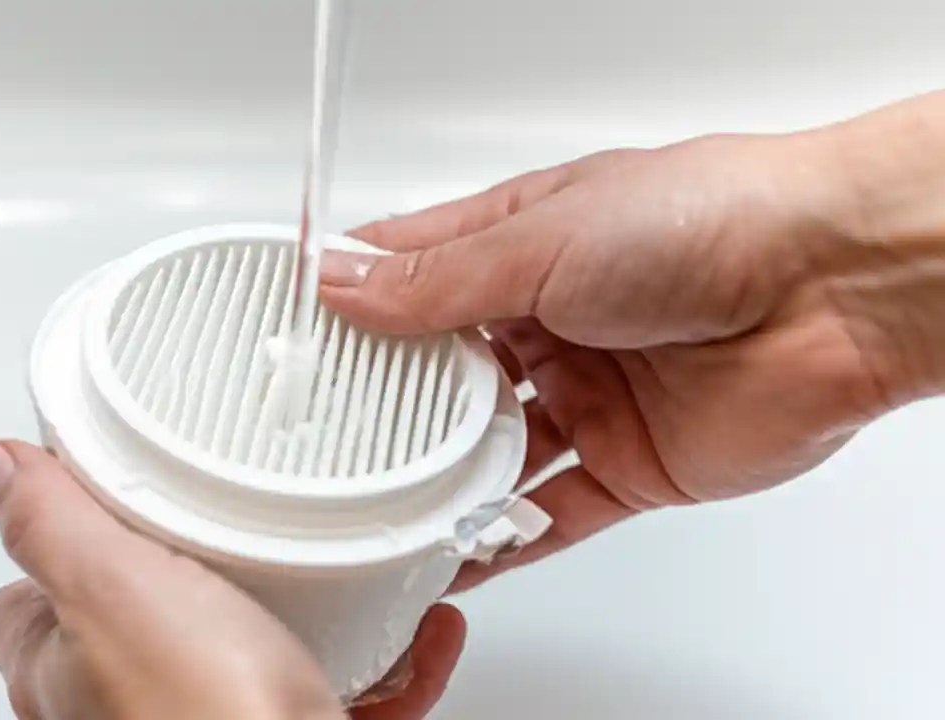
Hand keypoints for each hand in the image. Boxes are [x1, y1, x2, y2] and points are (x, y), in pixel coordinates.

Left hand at [0, 440, 465, 719]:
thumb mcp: (110, 588)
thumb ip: (49, 525)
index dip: (52, 544)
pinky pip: (346, 688)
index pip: (24, 603)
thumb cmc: (201, 719)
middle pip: (145, 617)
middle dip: (197, 564)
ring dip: (306, 600)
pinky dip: (388, 656)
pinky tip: (419, 626)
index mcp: (64, 668)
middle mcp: (127, 707)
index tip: (92, 490)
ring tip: (339, 554)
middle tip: (231, 512)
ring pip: (255, 648)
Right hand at [320, 93, 944, 590]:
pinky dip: (500, 538)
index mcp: (526, 245)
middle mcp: (553, 320)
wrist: (833, 287)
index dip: (355, 301)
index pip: (415, 275)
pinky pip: (548, 515)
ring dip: (440, 477)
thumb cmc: (707, 220)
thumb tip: (343, 285)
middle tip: (322, 432)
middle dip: (389, 404)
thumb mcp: (541, 237)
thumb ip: (436, 281)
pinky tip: (452, 553)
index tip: (296, 332)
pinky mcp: (627, 464)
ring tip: (376, 501)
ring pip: (488, 451)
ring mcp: (588, 395)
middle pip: (444, 375)